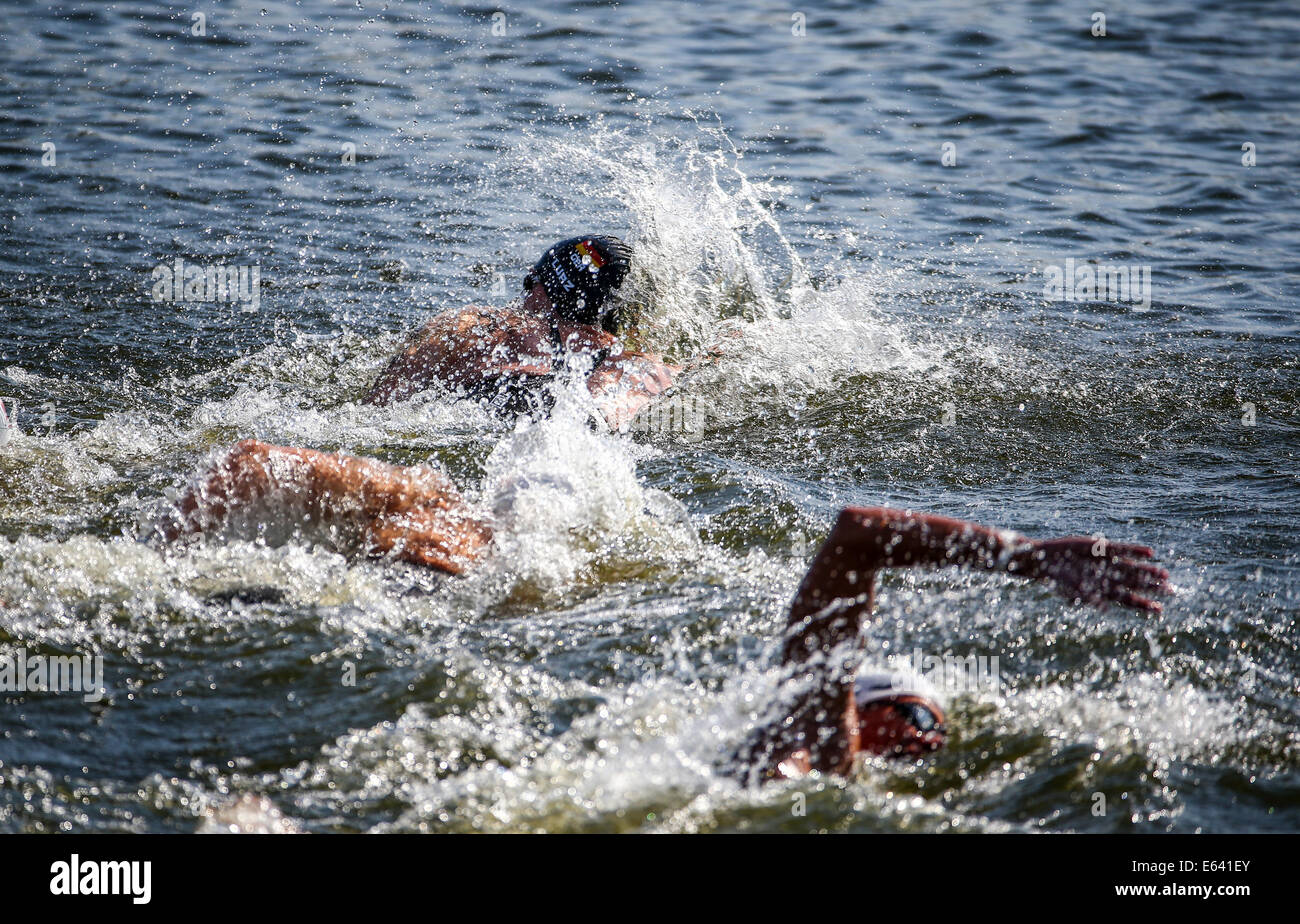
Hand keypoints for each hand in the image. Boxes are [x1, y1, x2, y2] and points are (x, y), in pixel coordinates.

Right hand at [1015, 536, 1170, 611]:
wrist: (1044, 559)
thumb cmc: (1056, 579)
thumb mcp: (1071, 591)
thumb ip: (1088, 597)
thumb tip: (1104, 607)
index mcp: (1102, 591)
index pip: (1127, 599)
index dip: (1142, 604)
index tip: (1158, 609)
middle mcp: (1107, 577)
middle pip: (1135, 584)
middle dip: (1152, 588)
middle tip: (1171, 592)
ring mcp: (1106, 562)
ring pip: (1133, 568)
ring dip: (1148, 571)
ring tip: (1165, 575)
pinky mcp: (1102, 547)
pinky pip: (1123, 549)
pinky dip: (1136, 551)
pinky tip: (1150, 553)